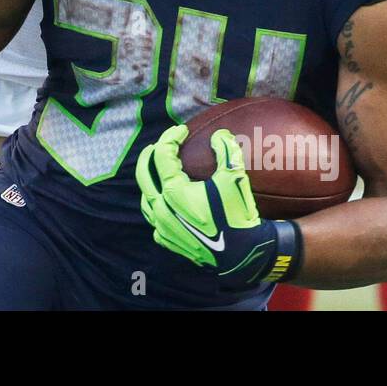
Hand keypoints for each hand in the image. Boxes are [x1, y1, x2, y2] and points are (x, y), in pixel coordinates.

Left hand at [136, 125, 301, 289]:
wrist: (242, 255)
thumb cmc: (237, 216)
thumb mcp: (235, 178)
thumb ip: (226, 150)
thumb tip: (219, 134)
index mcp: (174, 191)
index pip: (163, 155)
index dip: (171, 137)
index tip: (182, 130)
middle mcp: (162, 209)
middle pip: (143, 175)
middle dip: (148, 156)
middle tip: (159, 145)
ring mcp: (163, 227)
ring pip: (146, 200)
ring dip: (149, 183)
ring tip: (157, 173)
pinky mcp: (169, 241)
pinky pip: (155, 221)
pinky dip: (157, 208)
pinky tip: (166, 204)